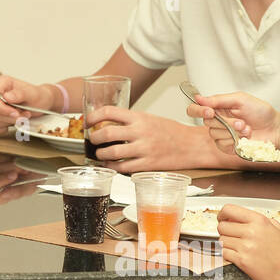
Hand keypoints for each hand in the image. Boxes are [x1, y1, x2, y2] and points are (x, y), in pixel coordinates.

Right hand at [0, 76, 47, 135]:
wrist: (38, 104)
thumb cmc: (36, 97)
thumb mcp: (33, 94)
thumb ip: (20, 94)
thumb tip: (6, 96)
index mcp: (0, 82)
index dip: (1, 108)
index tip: (16, 113)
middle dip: (10, 118)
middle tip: (24, 115)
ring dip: (9, 123)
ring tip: (20, 117)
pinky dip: (3, 130)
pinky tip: (11, 123)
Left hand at [0, 150, 44, 203]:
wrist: (35, 164)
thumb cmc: (32, 178)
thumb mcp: (30, 187)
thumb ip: (18, 192)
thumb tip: (3, 194)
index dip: (0, 181)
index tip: (15, 174)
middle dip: (9, 167)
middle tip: (22, 165)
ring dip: (7, 158)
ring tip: (18, 160)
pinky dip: (0, 150)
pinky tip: (10, 154)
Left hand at [83, 106, 216, 171]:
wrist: (192, 145)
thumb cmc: (170, 131)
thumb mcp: (149, 118)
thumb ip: (130, 121)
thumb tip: (106, 123)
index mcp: (139, 117)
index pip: (109, 111)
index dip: (93, 117)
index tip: (87, 122)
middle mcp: (140, 131)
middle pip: (106, 133)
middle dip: (94, 138)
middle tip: (92, 140)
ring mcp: (144, 149)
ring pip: (112, 152)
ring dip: (100, 154)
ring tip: (100, 154)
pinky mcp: (147, 164)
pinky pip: (123, 167)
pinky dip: (112, 167)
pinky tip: (110, 165)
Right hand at [185, 91, 279, 155]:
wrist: (275, 129)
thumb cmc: (261, 112)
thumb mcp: (241, 99)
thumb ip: (219, 99)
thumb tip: (200, 98)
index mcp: (218, 107)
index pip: (195, 109)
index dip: (198, 110)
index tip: (209, 111)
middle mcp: (217, 121)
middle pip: (206, 122)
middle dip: (225, 122)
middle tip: (240, 121)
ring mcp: (221, 134)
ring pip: (214, 134)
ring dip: (232, 131)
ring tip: (246, 128)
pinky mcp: (226, 146)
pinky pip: (221, 144)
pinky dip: (233, 140)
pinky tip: (244, 137)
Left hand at [217, 203, 279, 279]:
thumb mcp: (278, 229)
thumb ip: (260, 220)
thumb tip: (243, 216)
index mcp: (259, 221)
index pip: (229, 209)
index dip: (222, 214)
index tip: (222, 218)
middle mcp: (251, 232)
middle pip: (222, 226)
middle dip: (225, 231)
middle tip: (232, 236)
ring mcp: (246, 247)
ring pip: (221, 240)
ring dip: (226, 244)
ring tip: (238, 248)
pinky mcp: (242, 261)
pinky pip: (224, 253)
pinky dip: (228, 255)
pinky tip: (238, 256)